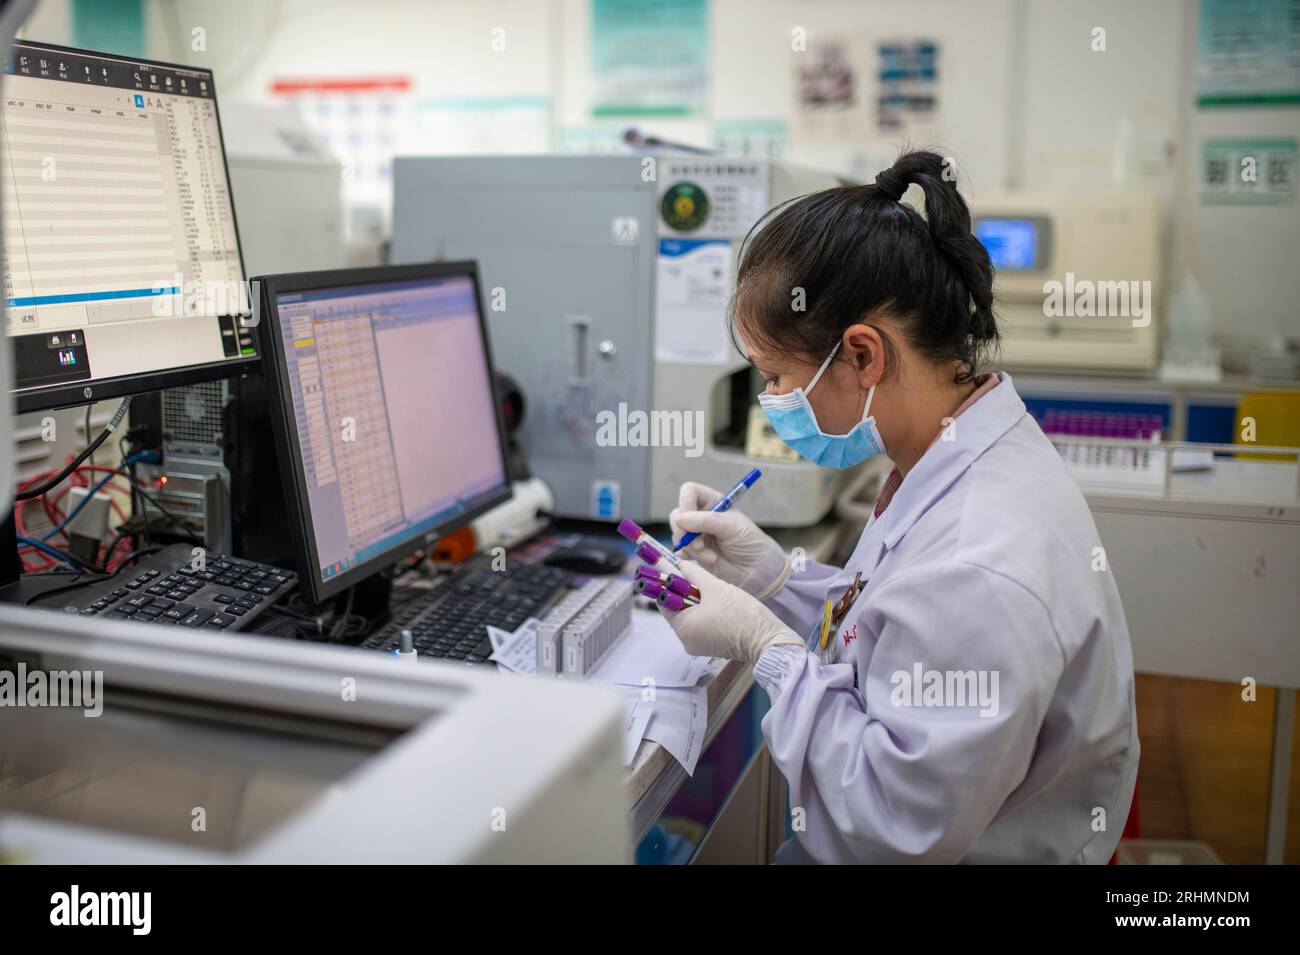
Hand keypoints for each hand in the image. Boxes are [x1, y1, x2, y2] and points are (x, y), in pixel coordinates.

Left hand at [655, 557, 804, 664]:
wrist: (767, 638)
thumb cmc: (742, 615)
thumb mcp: (715, 587)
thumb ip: (695, 573)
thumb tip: (682, 564)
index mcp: (684, 627)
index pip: (664, 602)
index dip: (668, 585)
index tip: (672, 571)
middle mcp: (687, 640)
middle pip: (676, 610)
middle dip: (685, 593)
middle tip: (695, 577)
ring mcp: (699, 645)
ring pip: (690, 617)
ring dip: (696, 603)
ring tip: (711, 591)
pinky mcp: (711, 647)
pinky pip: (701, 626)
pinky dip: (705, 614)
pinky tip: (718, 604)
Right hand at [669, 482, 790, 598]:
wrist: (755, 569)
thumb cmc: (749, 542)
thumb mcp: (731, 527)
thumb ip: (705, 520)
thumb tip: (679, 519)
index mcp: (712, 501)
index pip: (689, 492)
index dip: (685, 502)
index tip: (689, 519)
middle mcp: (700, 515)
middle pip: (677, 514)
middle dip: (685, 532)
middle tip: (700, 544)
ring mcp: (695, 534)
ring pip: (677, 535)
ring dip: (691, 547)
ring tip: (711, 556)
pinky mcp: (692, 551)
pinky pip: (679, 551)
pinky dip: (689, 557)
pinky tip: (707, 560)